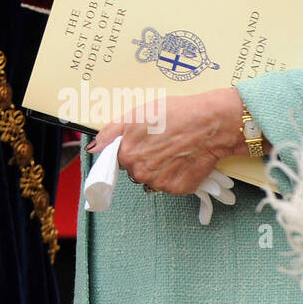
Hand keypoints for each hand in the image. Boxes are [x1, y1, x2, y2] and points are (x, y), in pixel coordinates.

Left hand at [91, 88, 246, 195]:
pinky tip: (184, 160)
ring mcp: (159, 182)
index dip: (132, 148)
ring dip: (160, 169)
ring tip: (175, 151)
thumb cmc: (174, 114)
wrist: (209, 124)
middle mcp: (139, 172)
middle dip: (145, 159)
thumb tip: (93, 148)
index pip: (120, 159)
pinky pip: (171, 186)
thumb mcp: (136, 114)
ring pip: (153, 179)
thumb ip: (110, 132)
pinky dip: (176, 176)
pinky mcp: (178, 189)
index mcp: (126, 154)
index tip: (144, 143)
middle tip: (162, 143)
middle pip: (136, 170)